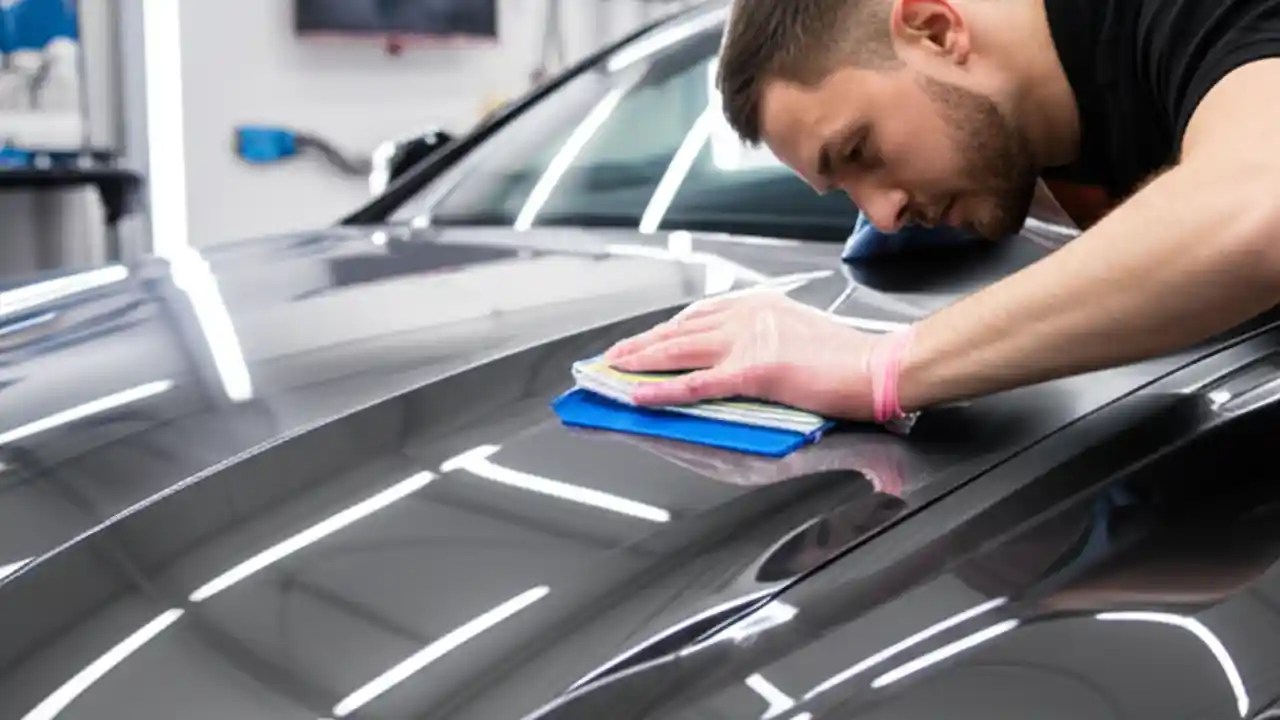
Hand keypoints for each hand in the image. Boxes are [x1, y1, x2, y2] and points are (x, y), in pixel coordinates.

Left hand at [603, 291, 900, 419]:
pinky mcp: (755, 371)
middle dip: (641, 344)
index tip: (641, 341)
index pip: (697, 315)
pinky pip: (696, 383)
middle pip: (680, 330)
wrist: (877, 367)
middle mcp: (748, 315)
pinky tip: (639, 394)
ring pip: (679, 351)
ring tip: (611, 371)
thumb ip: (761, 338)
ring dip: (640, 362)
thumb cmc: (847, 358)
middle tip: (611, 356)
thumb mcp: (796, 333)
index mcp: (758, 304)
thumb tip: (731, 357)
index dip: (663, 331)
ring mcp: (750, 341)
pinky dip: (663, 389)